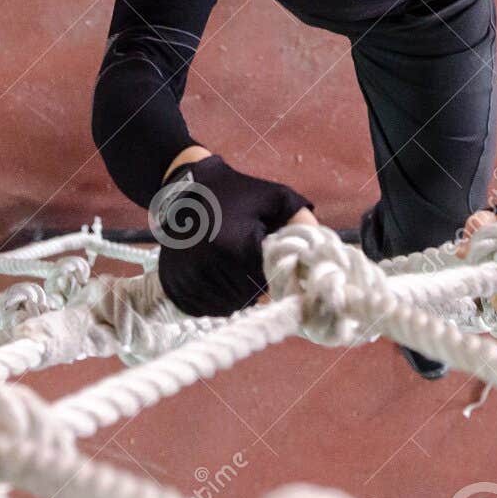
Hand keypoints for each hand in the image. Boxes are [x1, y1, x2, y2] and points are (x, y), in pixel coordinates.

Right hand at [152, 153, 316, 315]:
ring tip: (236, 264)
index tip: (281, 268)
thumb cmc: (236, 193)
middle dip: (260, 283)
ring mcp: (190, 280)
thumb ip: (301, 221)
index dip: (280, 277)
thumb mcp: (274, 198)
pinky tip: (220, 274)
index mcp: (237, 248)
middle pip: (251, 296)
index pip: (272, 282)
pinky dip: (219, 297)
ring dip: (240, 293)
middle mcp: (210, 268)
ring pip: (231, 304)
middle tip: (255, 261)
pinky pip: (209, 307)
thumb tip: (320, 250)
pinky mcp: (177, 289)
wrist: (185, 190)